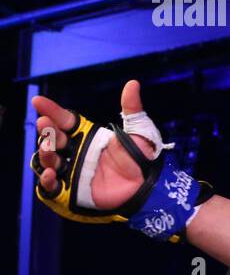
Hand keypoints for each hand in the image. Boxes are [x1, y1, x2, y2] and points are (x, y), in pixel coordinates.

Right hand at [33, 81, 154, 205]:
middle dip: (47, 131)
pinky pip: (51, 187)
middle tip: (46, 124)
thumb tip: (133, 83)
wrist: (146, 187)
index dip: (51, 110)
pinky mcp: (70, 191)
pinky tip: (51, 174)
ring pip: (48, 160)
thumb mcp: (138, 133)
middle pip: (53, 138)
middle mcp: (74, 151)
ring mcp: (70, 170)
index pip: (64, 120)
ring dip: (45, 153)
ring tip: (48, 148)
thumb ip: (132, 109)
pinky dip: (46, 181)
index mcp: (86, 135)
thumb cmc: (140, 159)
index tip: (38, 101)